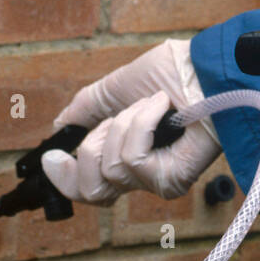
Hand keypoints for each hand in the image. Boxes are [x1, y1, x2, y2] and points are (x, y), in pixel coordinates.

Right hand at [40, 39, 221, 204]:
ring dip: (123, 125)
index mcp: (125, 154)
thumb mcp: (118, 85)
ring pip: (109, 169)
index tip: (51, 158)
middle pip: (92, 191)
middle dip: (90, 150)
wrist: (208, 69)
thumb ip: (87, 107)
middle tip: (111, 123)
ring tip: (151, 105)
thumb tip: (60, 125)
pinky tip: (161, 108)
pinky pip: (132, 159)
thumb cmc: (176, 73)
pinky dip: (141, 124)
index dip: (64, 178)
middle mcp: (139, 173)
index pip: (87, 187)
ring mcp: (155, 179)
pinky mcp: (170, 181)